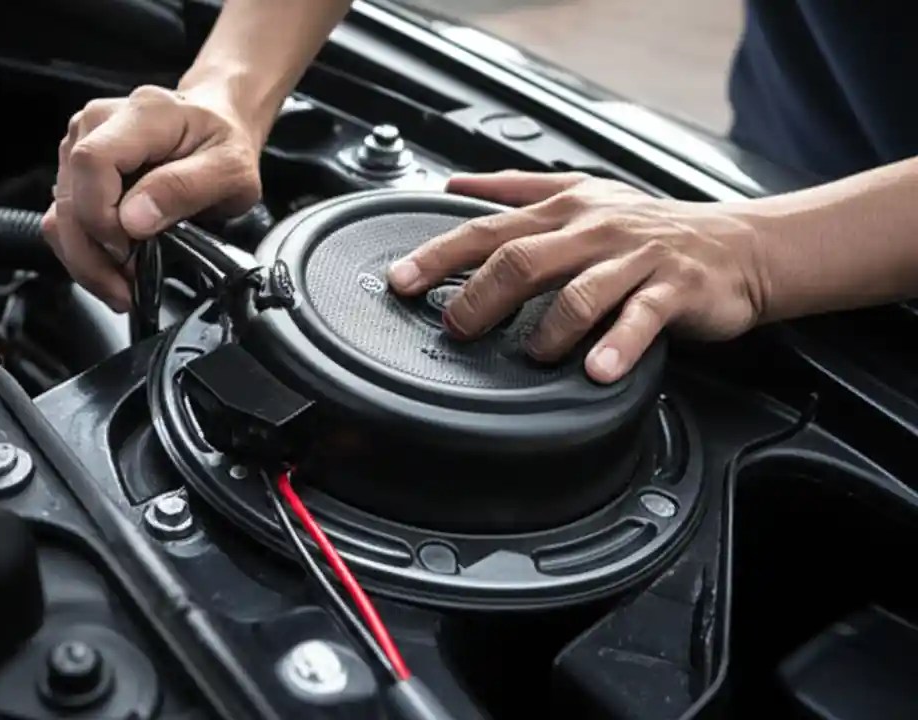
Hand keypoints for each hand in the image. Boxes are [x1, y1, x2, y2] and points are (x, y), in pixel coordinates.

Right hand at [43, 85, 262, 310]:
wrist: (217, 123)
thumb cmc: (224, 144)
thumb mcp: (231, 170)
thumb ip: (184, 189)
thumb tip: (132, 221)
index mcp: (141, 114)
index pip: (92, 161)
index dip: (102, 215)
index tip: (130, 249)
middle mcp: (99, 123)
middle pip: (69, 197)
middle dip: (92, 256)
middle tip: (126, 288)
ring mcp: (80, 145)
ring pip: (60, 215)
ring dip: (86, 261)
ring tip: (122, 286)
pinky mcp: (74, 170)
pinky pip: (64, 220)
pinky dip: (84, 253)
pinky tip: (113, 270)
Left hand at [386, 171, 769, 382]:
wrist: (739, 244)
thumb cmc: (650, 226)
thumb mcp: (581, 193)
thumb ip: (515, 189)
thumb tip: (455, 184)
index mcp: (564, 210)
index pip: (487, 230)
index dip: (439, 255)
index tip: (401, 280)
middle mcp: (594, 230)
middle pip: (523, 259)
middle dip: (480, 296)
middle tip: (458, 327)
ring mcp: (635, 259)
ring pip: (580, 292)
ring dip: (548, 330)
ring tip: (533, 356)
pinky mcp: (675, 289)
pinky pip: (640, 318)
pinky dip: (617, 346)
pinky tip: (598, 370)